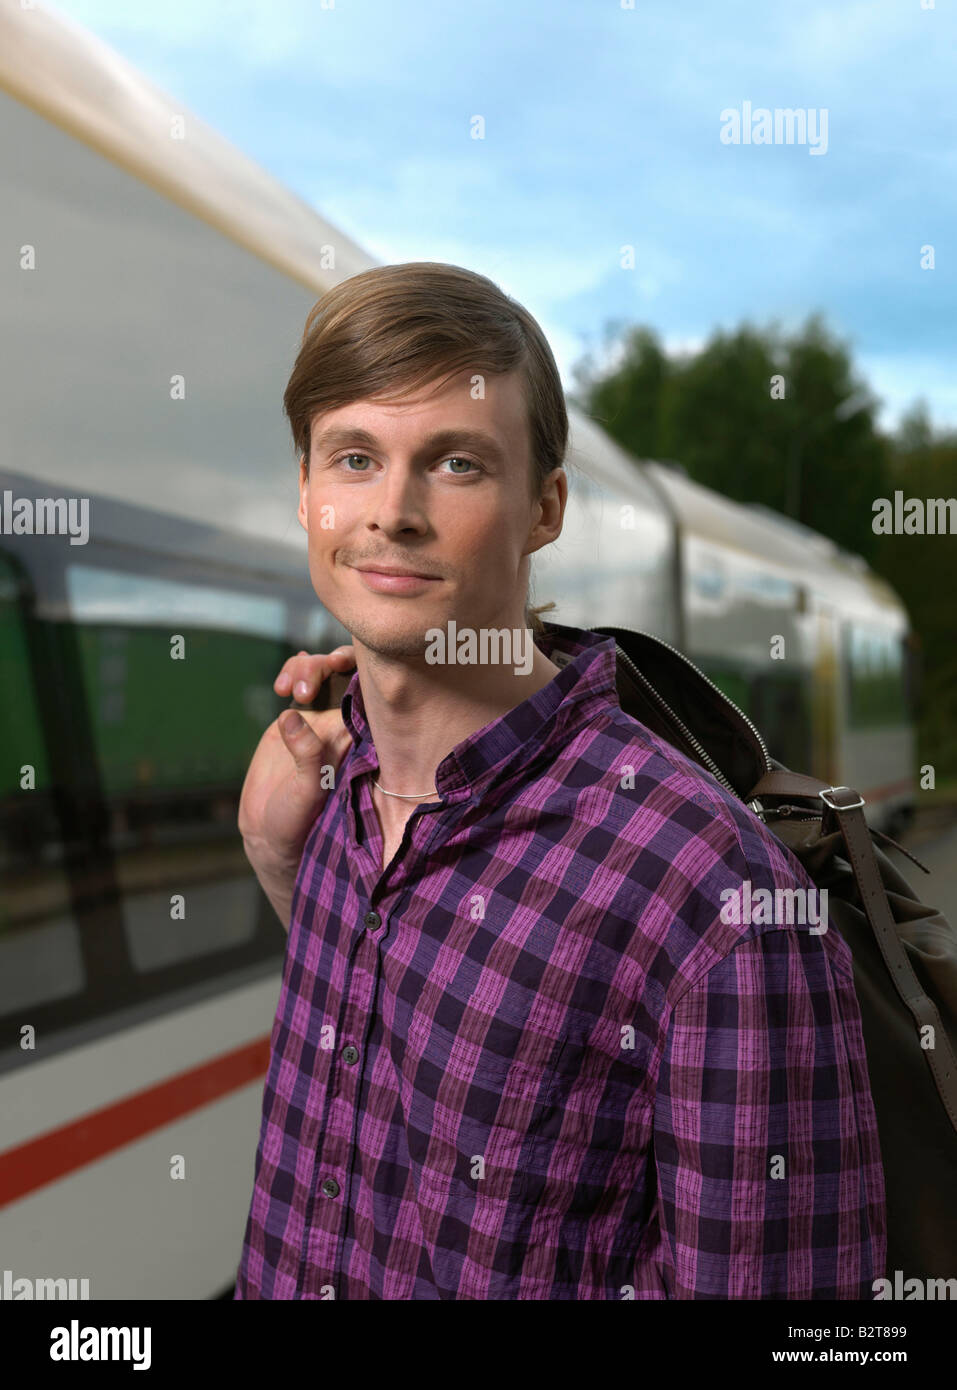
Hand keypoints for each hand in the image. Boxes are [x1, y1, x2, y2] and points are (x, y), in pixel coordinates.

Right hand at [239, 646, 355, 919]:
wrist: (272, 834)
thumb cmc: (300, 821)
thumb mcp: (308, 791)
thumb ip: (306, 756)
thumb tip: (291, 715)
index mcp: (360, 738)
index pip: (371, 693)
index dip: (363, 669)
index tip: (340, 666)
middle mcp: (345, 722)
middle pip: (346, 674)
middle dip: (327, 663)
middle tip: (306, 685)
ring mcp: (319, 717)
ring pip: (320, 673)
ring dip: (305, 669)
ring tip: (287, 688)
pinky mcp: (294, 719)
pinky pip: (298, 682)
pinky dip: (291, 672)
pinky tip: (282, 684)